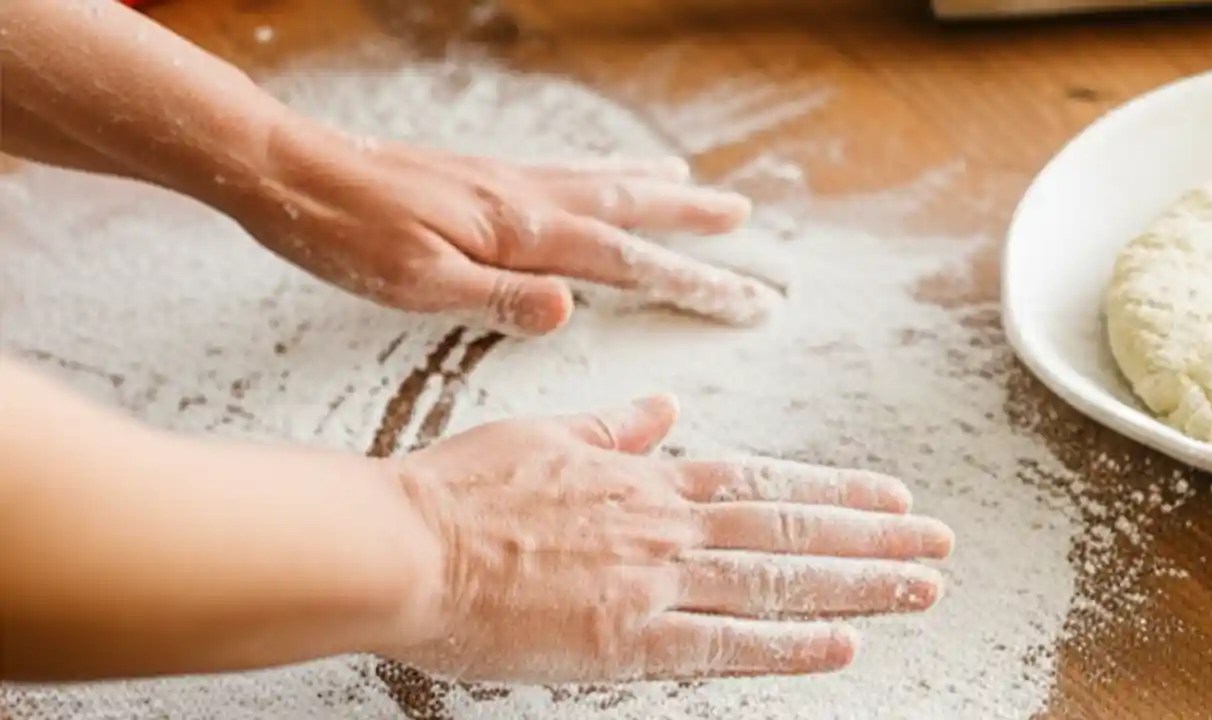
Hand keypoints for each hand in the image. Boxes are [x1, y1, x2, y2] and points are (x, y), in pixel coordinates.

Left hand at [235, 123, 773, 334]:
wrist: (295, 172)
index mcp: (517, 232)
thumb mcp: (414, 283)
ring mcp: (505, 181)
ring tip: (694, 191)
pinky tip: (601, 175)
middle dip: (692, 226)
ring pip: (599, 183)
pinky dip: (601, 171)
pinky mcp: (482, 176)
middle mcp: (523, 198)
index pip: (624, 262)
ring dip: (654, 192)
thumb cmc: (347, 236)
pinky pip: (563, 170)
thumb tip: (571, 309)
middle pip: (627, 212)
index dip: (689, 280)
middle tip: (746, 225)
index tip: (742, 295)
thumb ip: (495, 296)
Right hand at [380, 396, 953, 682]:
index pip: (761, 479)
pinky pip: (724, 644)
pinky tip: (841, 643)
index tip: (889, 496)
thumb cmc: (463, 489)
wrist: (406, 542)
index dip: (833, 489)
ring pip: (776, 578)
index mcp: (645, 477)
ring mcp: (652, 580)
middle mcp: (666, 524)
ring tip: (921, 588)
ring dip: (856, 583)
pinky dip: (787, 644)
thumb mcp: (548, 436)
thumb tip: (664, 412)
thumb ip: (616, 428)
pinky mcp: (624, 638)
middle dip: (873, 537)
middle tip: (938, 544)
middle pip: (790, 526)